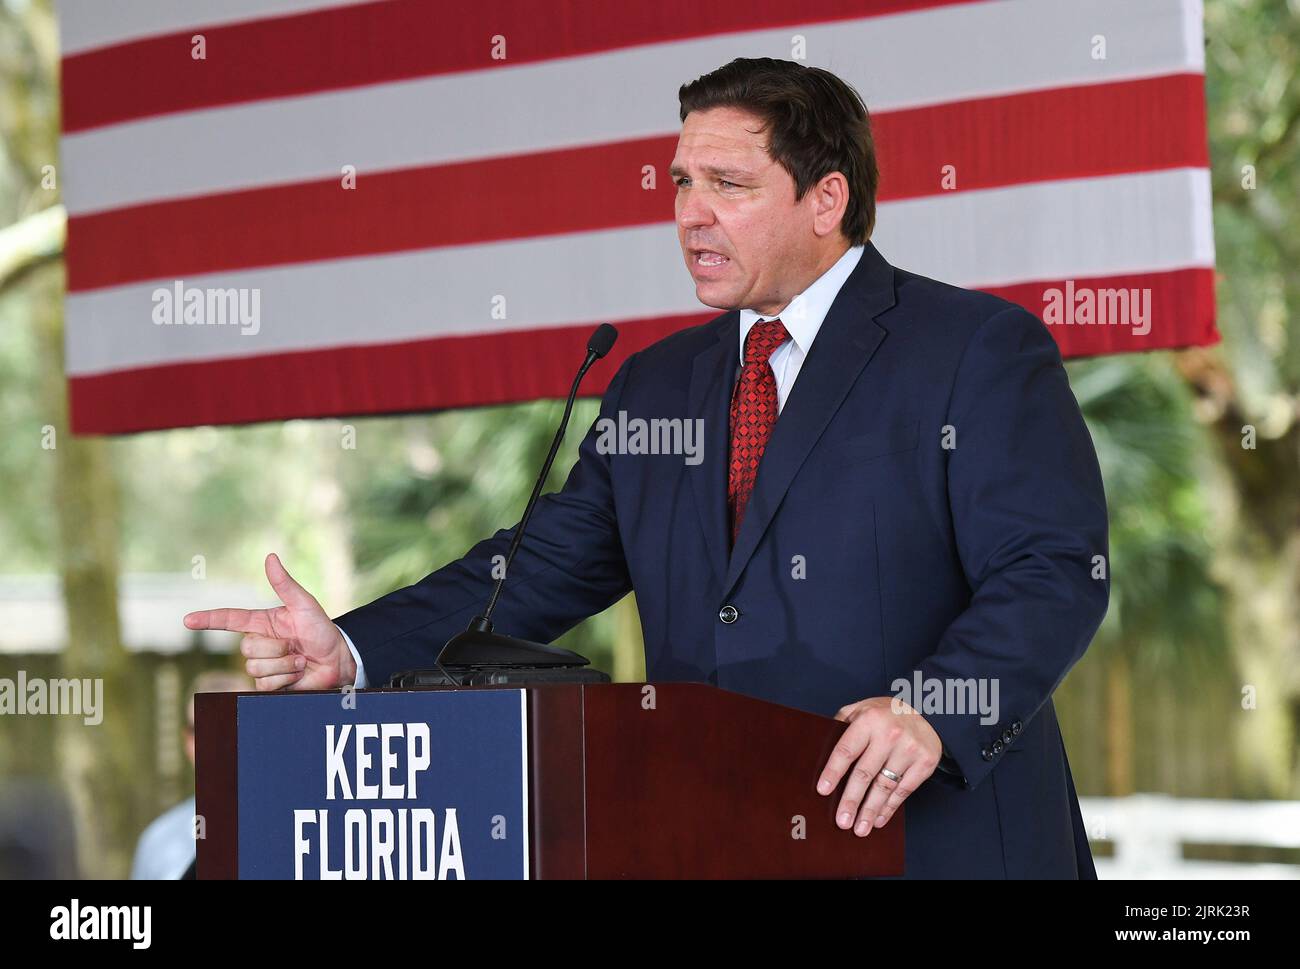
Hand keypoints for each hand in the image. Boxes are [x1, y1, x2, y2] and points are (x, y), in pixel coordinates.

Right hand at [183, 553, 353, 690]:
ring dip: (284, 665)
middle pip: (247, 648)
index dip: (208, 619)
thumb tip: (270, 557)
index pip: (229, 619)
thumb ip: (285, 584)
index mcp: (262, 623)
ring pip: (255, 668)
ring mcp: (262, 666)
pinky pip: (264, 685)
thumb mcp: (304, 605)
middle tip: (296, 647)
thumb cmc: (322, 630)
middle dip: (276, 648)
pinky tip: (297, 675)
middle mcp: (259, 644)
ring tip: (300, 661)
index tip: (187, 620)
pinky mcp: (268, 686)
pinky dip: (285, 679)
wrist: (338, 660)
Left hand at [816, 696, 942, 836]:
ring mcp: (909, 749)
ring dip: (870, 810)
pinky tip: (879, 819)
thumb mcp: (860, 709)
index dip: (833, 772)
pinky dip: (890, 807)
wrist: (926, 712)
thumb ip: (841, 725)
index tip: (823, 791)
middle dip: (851, 800)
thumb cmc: (884, 714)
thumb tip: (819, 751)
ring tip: (860, 828)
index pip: (846, 750)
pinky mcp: (925, 762)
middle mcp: (890, 734)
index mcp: (869, 719)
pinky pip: (904, 791)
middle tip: (842, 822)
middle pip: (865, 773)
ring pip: (885, 786)